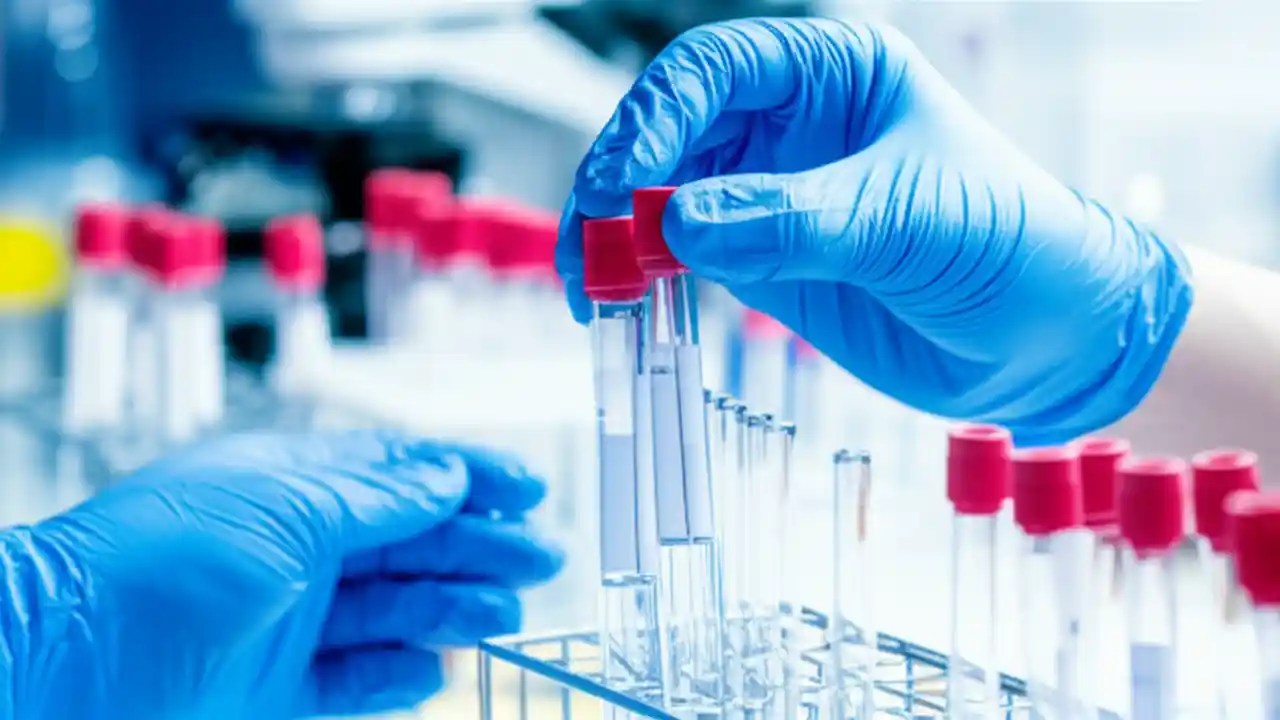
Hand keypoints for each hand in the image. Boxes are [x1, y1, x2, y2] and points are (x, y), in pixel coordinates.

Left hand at [0, 431, 562, 718]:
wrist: (63, 667)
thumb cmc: (155, 567)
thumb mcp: (285, 509)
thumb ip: (376, 497)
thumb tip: (446, 473)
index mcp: (293, 487)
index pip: (399, 473)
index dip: (466, 475)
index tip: (525, 487)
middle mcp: (296, 549)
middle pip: (410, 542)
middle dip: (479, 545)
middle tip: (540, 557)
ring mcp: (289, 621)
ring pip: (394, 611)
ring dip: (453, 608)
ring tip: (503, 615)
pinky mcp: (279, 689)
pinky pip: (357, 679)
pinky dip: (400, 674)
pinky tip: (434, 668)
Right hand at [557, 18, 1192, 442]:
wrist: (1051, 343)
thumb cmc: (1015, 247)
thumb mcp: (911, 221)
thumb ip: (797, 219)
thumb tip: (682, 225)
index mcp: (832, 73)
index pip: (714, 70)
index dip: (655, 120)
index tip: (623, 186)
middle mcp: (788, 125)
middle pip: (668, 131)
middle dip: (617, 182)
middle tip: (590, 244)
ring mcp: (767, 193)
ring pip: (660, 197)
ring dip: (615, 236)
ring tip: (591, 286)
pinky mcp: (760, 259)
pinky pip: (679, 256)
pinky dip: (642, 278)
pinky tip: (620, 303)